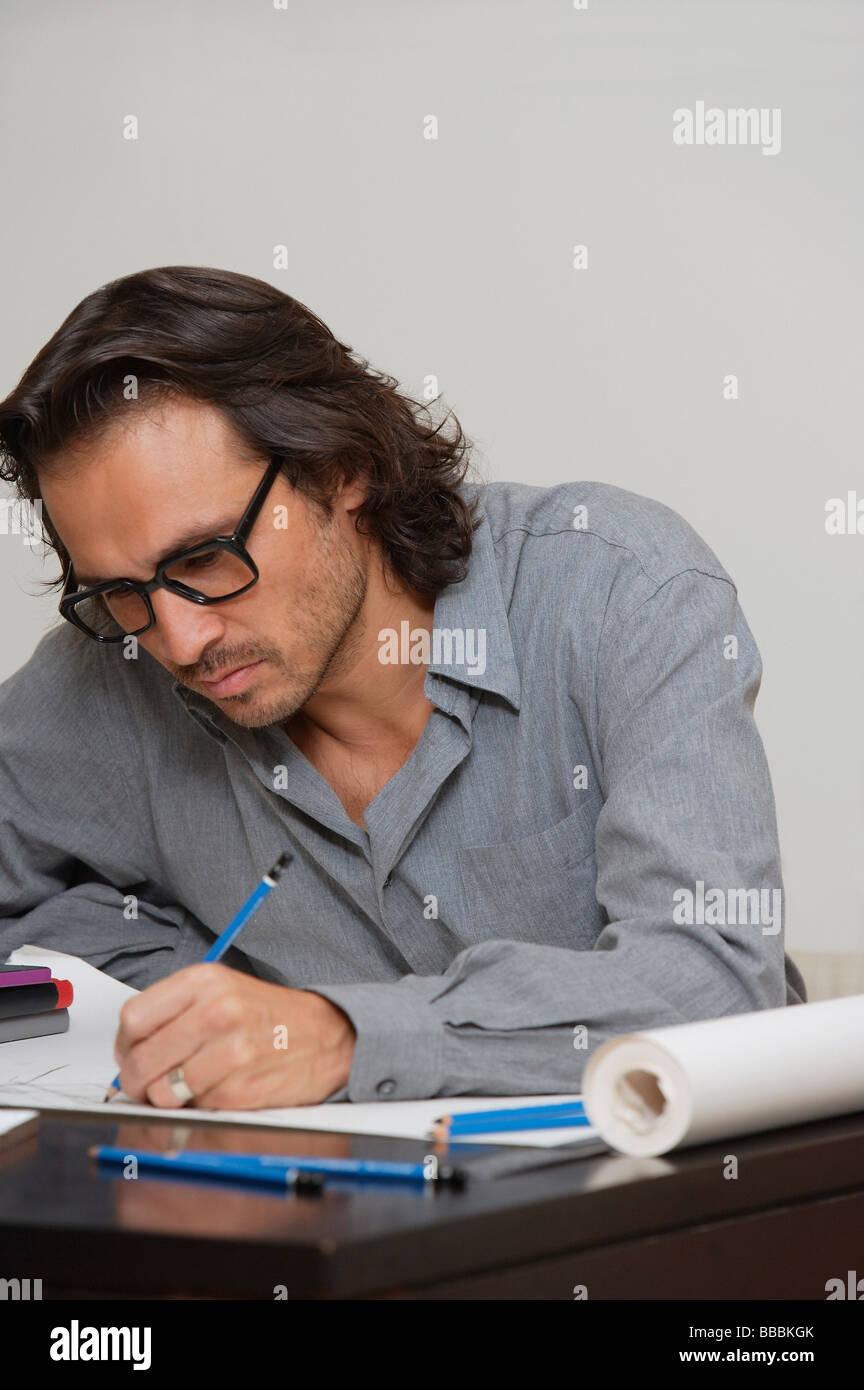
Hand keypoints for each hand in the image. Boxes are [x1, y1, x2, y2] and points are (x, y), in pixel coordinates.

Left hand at [113, 963, 355, 1108]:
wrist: (329, 1035)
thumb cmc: (268, 1014)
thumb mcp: (221, 991)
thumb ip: (173, 1013)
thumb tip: (127, 1052)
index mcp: (204, 981)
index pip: (133, 1018)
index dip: (126, 1044)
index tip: (133, 1053)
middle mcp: (217, 1011)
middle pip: (142, 1060)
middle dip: (137, 1080)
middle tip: (147, 1084)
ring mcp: (231, 1052)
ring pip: (164, 1092)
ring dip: (168, 1098)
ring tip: (188, 1085)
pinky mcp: (242, 1089)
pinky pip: (197, 1108)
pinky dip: (201, 1106)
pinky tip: (219, 1088)